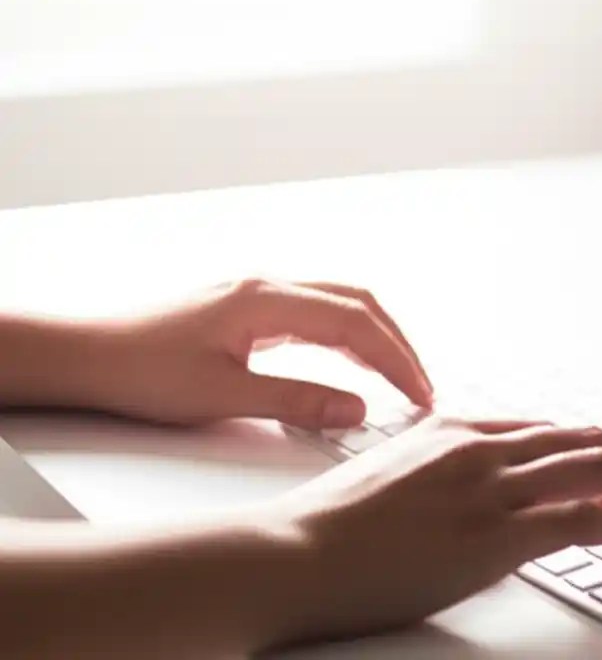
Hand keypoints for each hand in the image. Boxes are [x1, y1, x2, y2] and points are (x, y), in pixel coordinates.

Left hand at [91, 278, 432, 427]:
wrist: (86, 353)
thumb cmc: (139, 369)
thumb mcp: (221, 396)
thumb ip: (295, 401)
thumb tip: (355, 407)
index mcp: (266, 301)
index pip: (355, 323)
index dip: (396, 360)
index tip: (421, 394)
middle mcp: (268, 287)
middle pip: (358, 303)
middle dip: (398, 345)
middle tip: (423, 388)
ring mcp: (259, 294)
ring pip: (341, 304)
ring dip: (377, 338)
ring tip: (401, 379)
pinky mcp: (250, 308)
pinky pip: (317, 313)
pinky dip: (349, 337)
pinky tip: (354, 363)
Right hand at [266, 417, 601, 646]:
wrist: (291, 557)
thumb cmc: (329, 528)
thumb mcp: (394, 478)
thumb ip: (444, 474)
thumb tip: (481, 499)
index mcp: (457, 430)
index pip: (552, 431)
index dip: (596, 456)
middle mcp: (482, 447)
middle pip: (589, 439)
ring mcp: (491, 487)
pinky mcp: (496, 535)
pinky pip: (587, 518)